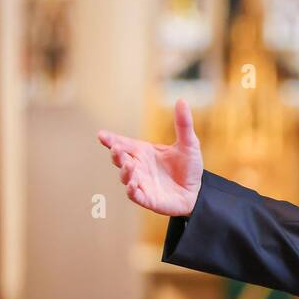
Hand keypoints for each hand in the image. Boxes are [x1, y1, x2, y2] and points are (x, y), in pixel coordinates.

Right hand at [97, 99, 202, 216]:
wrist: (197, 191)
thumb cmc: (189, 166)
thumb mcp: (189, 143)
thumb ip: (183, 124)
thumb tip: (182, 100)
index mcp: (143, 152)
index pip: (123, 144)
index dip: (111, 139)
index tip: (101, 135)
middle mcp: (138, 166)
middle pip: (121, 159)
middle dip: (116, 154)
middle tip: (116, 147)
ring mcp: (141, 183)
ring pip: (126, 177)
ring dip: (125, 172)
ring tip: (128, 165)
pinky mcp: (148, 199)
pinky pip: (136, 196)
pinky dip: (132, 191)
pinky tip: (132, 186)